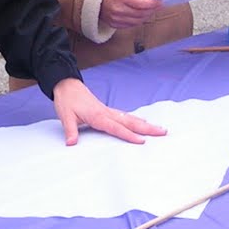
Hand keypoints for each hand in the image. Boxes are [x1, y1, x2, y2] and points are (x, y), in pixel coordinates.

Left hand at [51, 78, 166, 145]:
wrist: (66, 85)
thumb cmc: (66, 100)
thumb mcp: (65, 116)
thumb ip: (70, 130)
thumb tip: (71, 143)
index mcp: (98, 115)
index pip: (116, 128)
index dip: (128, 135)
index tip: (142, 141)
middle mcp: (106, 112)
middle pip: (130, 122)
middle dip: (147, 128)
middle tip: (163, 132)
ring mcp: (108, 111)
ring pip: (130, 118)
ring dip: (145, 124)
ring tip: (159, 129)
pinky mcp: (107, 110)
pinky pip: (124, 116)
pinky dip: (135, 120)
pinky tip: (142, 123)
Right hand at [101, 0, 160, 28]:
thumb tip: (150, 3)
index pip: (142, 4)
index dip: (153, 4)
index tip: (159, 3)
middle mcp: (118, 9)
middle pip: (141, 14)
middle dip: (151, 10)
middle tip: (157, 7)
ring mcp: (115, 18)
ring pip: (137, 21)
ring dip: (146, 16)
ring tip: (151, 12)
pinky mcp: (114, 24)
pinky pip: (131, 25)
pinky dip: (138, 21)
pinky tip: (141, 17)